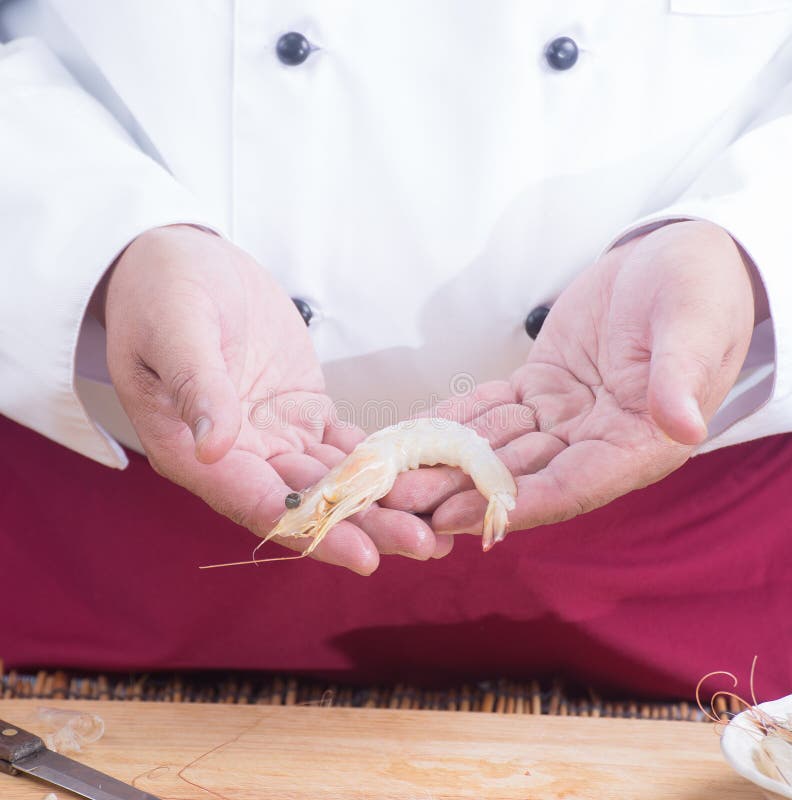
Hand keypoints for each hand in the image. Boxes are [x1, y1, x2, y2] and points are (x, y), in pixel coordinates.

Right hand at [104, 225, 450, 572]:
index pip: (259, 504)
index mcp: (195, 452)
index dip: (313, 532)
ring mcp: (277, 438)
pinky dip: (386, 462)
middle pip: (309, 505)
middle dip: (368, 527)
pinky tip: (426, 474)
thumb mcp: (174, 330)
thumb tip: (214, 448)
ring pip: (336, 483)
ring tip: (441, 525)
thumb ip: (196, 386)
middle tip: (427, 545)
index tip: (364, 556)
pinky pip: (349, 446)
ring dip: (385, 503)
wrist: (182, 263)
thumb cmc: (162, 292)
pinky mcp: (304, 414)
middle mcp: (240, 458)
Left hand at [384, 221, 758, 535]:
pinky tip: (410, 435)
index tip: (457, 515)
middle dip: (456, 490)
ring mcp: (566, 417)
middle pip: (519, 477)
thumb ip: (681, 377)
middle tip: (397, 503)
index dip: (512, 503)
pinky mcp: (541, 389)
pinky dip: (451, 423)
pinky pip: (490, 411)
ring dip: (442, 463)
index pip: (569, 486)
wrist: (678, 258)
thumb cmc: (700, 289)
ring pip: (496, 448)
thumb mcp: (693, 325)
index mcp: (638, 443)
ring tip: (388, 477)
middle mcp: (597, 441)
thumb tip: (684, 427)